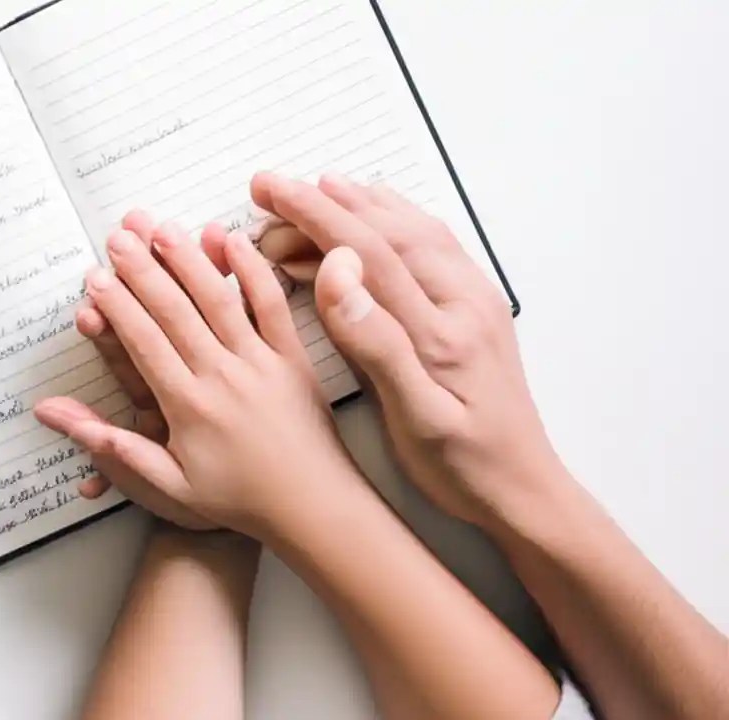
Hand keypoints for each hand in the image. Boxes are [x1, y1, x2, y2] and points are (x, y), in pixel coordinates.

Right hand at [36, 218, 359, 536]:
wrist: (313, 507)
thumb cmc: (238, 500)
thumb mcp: (168, 485)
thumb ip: (115, 447)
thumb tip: (59, 418)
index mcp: (189, 407)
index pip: (145, 343)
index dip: (118, 306)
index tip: (96, 277)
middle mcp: (223, 377)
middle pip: (176, 311)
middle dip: (143, 269)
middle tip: (119, 235)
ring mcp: (261, 363)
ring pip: (219, 299)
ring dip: (188, 259)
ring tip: (162, 226)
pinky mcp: (294, 357)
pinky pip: (273, 305)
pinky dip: (252, 270)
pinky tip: (231, 239)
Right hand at [253, 171, 560, 527]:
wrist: (523, 489)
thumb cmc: (464, 465)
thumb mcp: (416, 419)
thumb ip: (377, 344)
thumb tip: (338, 274)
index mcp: (440, 329)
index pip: (369, 251)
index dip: (315, 215)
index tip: (270, 191)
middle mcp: (462, 301)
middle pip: (387, 230)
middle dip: (325, 202)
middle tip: (271, 187)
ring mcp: (473, 299)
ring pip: (410, 230)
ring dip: (359, 205)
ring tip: (313, 190)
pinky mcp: (474, 307)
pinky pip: (429, 244)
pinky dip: (392, 220)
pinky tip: (374, 216)